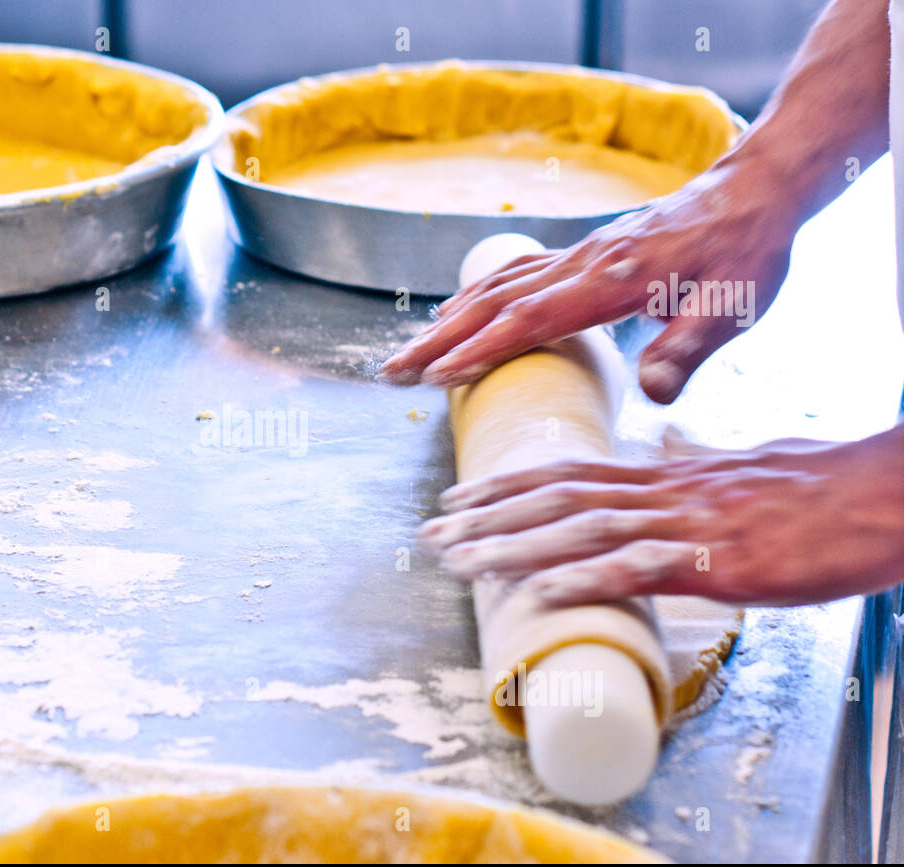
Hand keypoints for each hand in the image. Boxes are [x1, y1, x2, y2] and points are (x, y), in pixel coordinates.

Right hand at [379, 165, 797, 403]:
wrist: (753, 192)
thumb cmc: (746, 253)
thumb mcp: (733, 310)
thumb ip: (688, 351)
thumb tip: (653, 396)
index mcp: (612, 280)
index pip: (531, 320)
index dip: (480, 351)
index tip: (436, 377)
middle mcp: (582, 263)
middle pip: (493, 303)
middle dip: (438, 341)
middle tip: (391, 372)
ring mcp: (577, 255)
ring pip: (496, 287)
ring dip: (447, 320)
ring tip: (408, 351)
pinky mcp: (580, 253)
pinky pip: (514, 273)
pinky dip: (476, 295)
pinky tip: (457, 310)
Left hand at [417, 425, 903, 606]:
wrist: (882, 495)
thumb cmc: (817, 489)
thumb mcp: (742, 468)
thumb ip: (694, 462)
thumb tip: (667, 447)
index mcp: (664, 473)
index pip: (568, 473)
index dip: (506, 485)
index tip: (457, 498)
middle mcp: (662, 490)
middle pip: (556, 498)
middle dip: (487, 517)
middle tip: (430, 535)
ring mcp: (688, 523)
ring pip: (581, 530)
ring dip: (513, 547)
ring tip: (459, 562)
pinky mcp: (719, 560)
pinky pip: (640, 569)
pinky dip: (584, 579)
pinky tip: (538, 594)